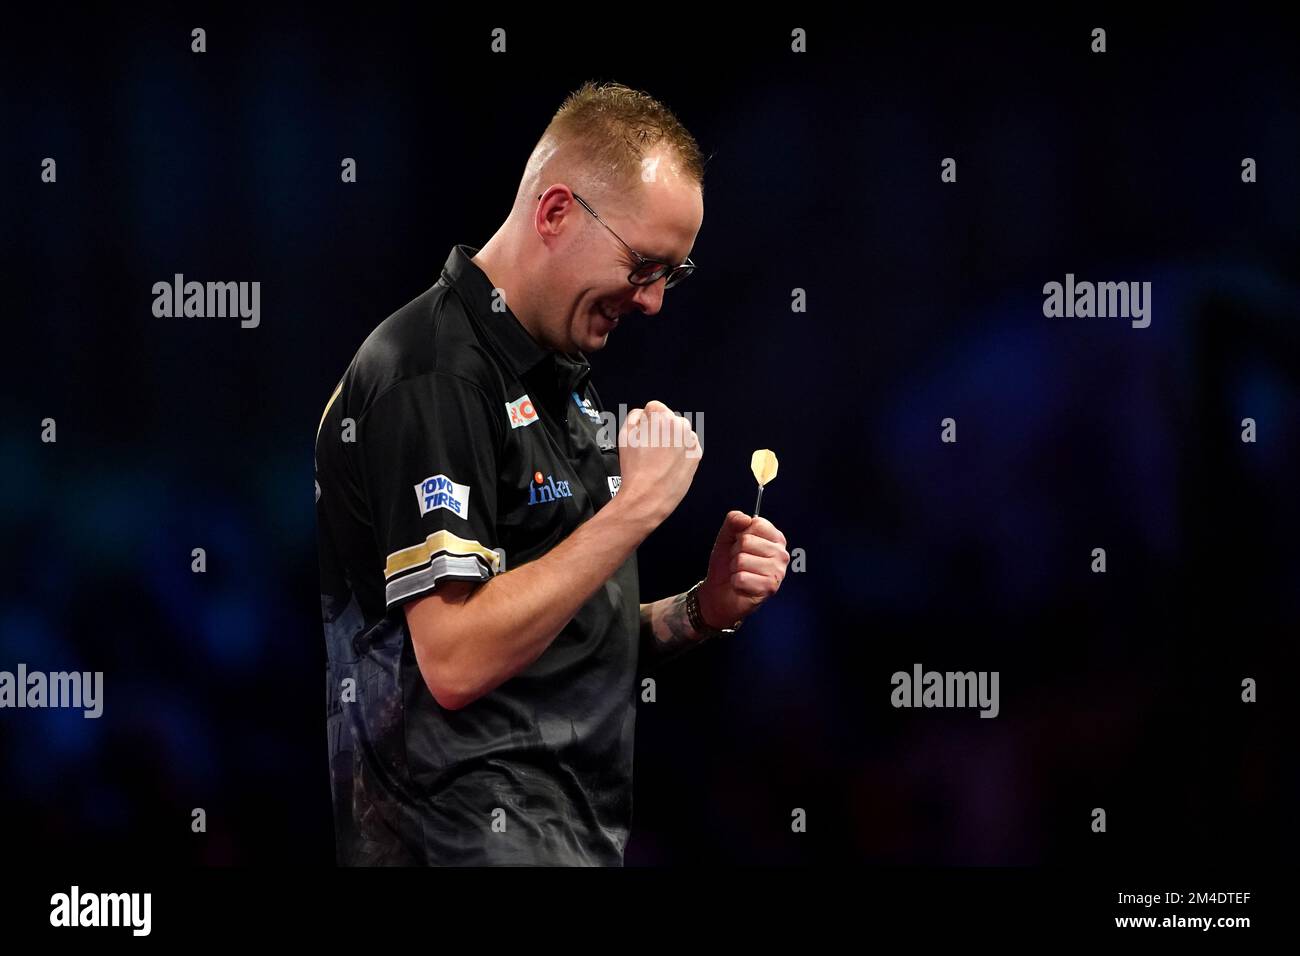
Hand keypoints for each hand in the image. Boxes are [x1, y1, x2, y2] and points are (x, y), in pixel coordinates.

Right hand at [613, 400, 700, 527]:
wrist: (648, 497)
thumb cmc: (635, 468)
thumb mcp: (624, 435)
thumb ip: (634, 416)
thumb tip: (644, 415)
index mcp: (662, 417)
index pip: (654, 407)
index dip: (645, 420)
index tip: (642, 433)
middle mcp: (680, 426)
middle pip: (669, 418)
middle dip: (659, 428)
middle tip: (649, 447)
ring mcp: (691, 441)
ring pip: (680, 432)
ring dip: (671, 438)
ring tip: (658, 457)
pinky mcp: (697, 455)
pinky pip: (688, 446)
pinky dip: (680, 451)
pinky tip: (668, 463)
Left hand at [698, 511, 788, 628]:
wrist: (719, 592)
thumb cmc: (726, 564)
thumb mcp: (727, 537)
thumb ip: (734, 521)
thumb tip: (746, 519)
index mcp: (775, 538)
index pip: (756, 524)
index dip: (740, 534)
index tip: (741, 545)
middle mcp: (781, 554)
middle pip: (746, 541)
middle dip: (735, 552)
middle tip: (739, 562)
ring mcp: (778, 572)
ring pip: (742, 560)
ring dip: (735, 568)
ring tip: (740, 573)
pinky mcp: (769, 588)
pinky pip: (741, 578)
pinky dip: (735, 582)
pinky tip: (741, 586)